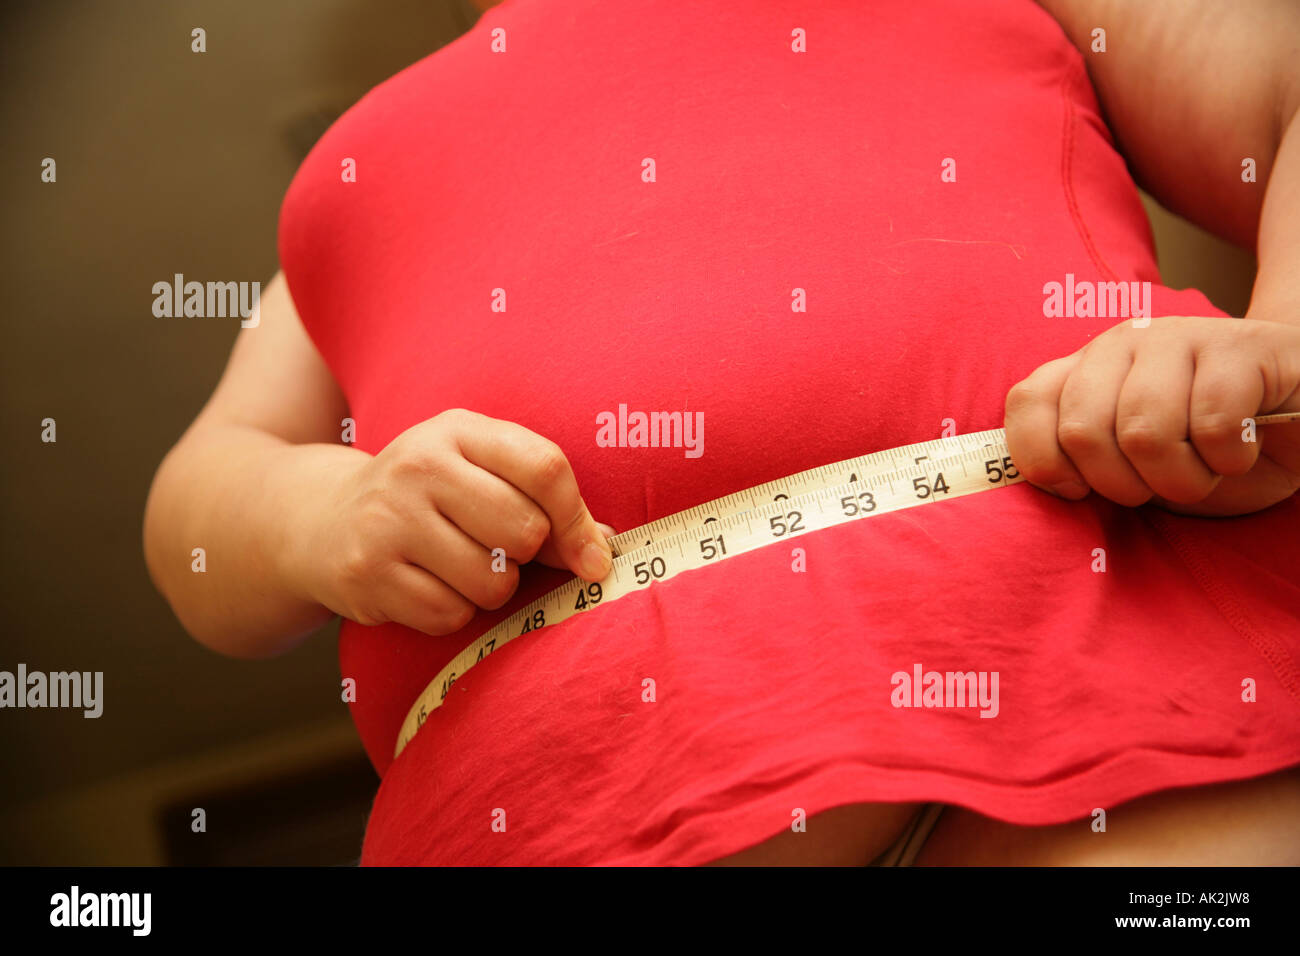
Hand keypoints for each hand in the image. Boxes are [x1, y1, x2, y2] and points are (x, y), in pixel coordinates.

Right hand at [285, 408, 614, 634]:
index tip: (593, 558)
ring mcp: (388, 518)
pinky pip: (450, 614)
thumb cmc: (428, 499)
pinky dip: (451, 612)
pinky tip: (426, 585)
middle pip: (524, 531)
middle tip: (495, 550)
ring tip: (456, 566)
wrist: (320, 521)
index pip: (545, 469)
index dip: (578, 521)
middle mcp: (419, 464)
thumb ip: (543, 502)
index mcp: (458, 429)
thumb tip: (604, 552)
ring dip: (489, 589)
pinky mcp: (367, 572)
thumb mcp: (479, 474)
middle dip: (525, 556)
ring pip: (492, 582)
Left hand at [1004, 315, 1299, 515]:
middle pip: (1082, 430)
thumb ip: (1075, 461)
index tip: (1083, 490)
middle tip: (1163, 481)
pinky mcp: (1242, 345)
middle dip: (1123, 484)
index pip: (1028, 402)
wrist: (1299, 425)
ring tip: (1207, 468)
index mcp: (1086, 368)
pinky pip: (1212, 424)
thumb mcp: (1129, 467)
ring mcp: (1181, 336)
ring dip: (1182, 478)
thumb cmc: (1206, 452)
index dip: (1046, 462)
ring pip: (1144, 432)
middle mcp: (1124, 342)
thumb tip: (1040, 481)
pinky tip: (1242, 446)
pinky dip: (1229, 458)